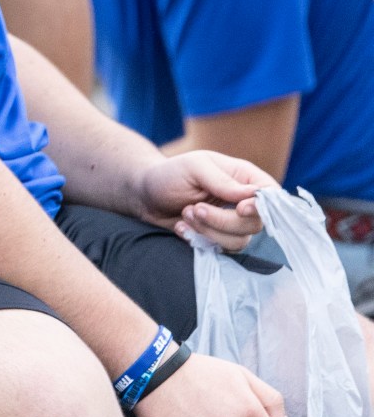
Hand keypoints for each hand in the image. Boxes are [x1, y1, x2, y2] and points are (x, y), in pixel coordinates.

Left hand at [135, 152, 272, 250]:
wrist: (144, 195)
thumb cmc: (169, 174)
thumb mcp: (194, 167)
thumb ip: (223, 181)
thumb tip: (251, 197)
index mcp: (243, 177)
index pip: (271, 196)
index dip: (262, 207)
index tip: (238, 208)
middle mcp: (242, 202)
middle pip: (256, 223)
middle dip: (223, 220)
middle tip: (194, 208)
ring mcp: (231, 223)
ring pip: (240, 240)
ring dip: (209, 230)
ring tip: (186, 213)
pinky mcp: (217, 239)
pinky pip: (221, 249)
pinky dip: (199, 240)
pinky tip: (182, 227)